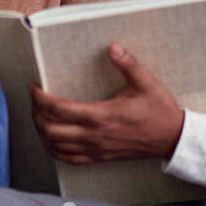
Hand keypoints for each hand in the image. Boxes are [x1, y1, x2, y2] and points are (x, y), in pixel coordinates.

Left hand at [30, 42, 184, 163]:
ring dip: (42, 132)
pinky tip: (52, 140)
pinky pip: (68, 159)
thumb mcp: (146, 83)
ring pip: (55, 146)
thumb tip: (113, 47)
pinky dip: (54, 150)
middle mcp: (93, 135)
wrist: (171, 139)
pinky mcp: (99, 157)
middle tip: (35, 100)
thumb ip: (128, 64)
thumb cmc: (159, 111)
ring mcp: (94, 149)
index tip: (34, 87)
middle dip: (35, 114)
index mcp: (100, 115)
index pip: (57, 108)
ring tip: (41, 117)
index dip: (39, 98)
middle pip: (49, 129)